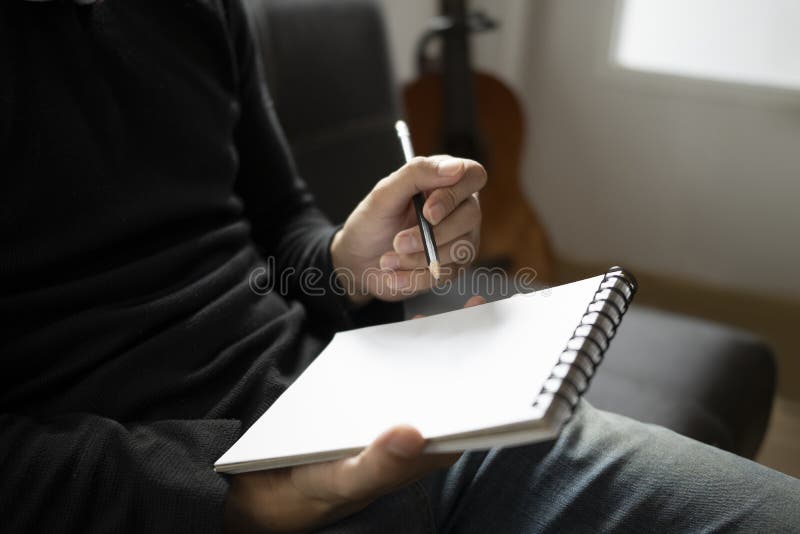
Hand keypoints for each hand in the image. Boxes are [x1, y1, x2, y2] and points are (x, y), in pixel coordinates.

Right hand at [224, 297, 486, 532]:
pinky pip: (402, 371)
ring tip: (463, 310)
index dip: (490, 391)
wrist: (273, 484)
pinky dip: (410, 348)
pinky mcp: (376, 402)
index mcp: (421, 458)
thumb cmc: (316, 488)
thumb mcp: (344, 480)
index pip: (468, 422)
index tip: (505, 353)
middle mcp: (417, 435)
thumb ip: (378, 465)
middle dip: (474, 356)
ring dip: (446, 347)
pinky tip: (415, 324)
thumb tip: (413, 433)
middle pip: (455, 393)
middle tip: (486, 312)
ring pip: (431, 379)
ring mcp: (398, 416)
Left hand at [330, 156, 484, 303]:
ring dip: (418, 258)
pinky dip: (415, 276)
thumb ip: (417, 173)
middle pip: (470, 216)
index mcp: (445, 181)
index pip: (473, 176)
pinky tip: (395, 273)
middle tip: (398, 241)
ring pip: (459, 249)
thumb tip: (455, 167)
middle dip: (432, 234)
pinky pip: (445, 274)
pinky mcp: (454, 267)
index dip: (454, 195)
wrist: (358, 260)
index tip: (428, 212)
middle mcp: (460, 208)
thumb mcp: (385, 193)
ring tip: (389, 259)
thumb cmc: (372, 221)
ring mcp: (461, 239)